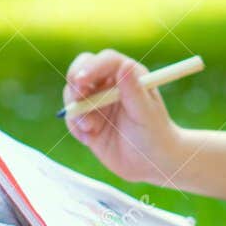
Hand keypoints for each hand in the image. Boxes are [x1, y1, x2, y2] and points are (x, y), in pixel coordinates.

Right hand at [64, 49, 183, 185]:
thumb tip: (124, 65)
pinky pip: (71, 117)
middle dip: (75, 82)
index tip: (82, 80)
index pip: (106, 61)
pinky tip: (89, 139)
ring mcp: (96, 101)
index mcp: (129, 75)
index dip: (92, 67)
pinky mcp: (87, 119)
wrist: (150, 163)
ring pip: (72, 94)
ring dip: (76, 110)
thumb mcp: (146, 114)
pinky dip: (75, 126)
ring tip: (90, 128)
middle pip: (82, 70)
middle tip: (76, 98)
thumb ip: (134, 90)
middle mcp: (110, 84)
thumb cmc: (155, 135)